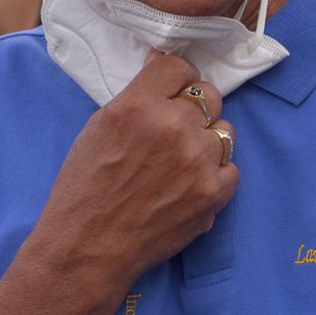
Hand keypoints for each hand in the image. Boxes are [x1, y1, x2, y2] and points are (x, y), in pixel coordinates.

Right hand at [29, 53, 235, 291]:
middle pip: (209, 95)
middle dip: (194, 109)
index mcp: (138, 106)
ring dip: (206, 141)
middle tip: (174, 130)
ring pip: (225, 131)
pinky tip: (189, 185)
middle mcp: (173, 127)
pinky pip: (231, 168)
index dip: (175, 79)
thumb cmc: (84, 188)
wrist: (89, 247)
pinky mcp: (213, 193)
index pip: (179, 67)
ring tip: (180, 163)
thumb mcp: (98, 128)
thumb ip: (136, 97)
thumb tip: (161, 67)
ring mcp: (198, 161)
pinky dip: (214, 175)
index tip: (170, 92)